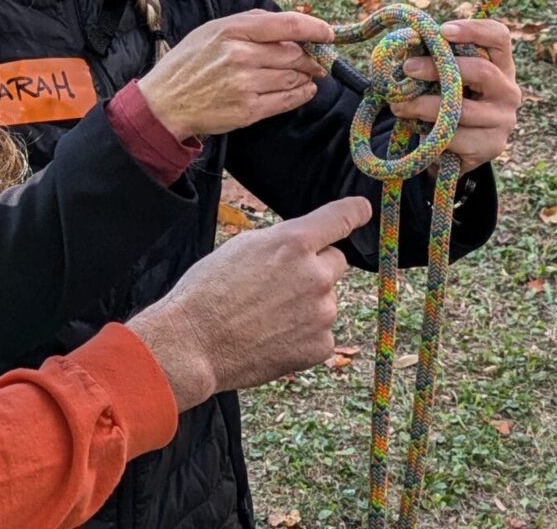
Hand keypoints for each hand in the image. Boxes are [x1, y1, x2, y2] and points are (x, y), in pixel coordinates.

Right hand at [128, 197, 371, 409]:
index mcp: (294, 242)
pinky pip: (320, 333)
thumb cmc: (207, 292)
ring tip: (265, 318)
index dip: (354, 212)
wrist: (193, 343)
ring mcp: (322, 312)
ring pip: (325, 300)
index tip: (363, 210)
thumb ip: (281, 244)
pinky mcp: (320, 345)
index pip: (340, 218)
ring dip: (306, 305)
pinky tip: (272, 339)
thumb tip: (302, 250)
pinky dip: (302, 336)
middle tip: (277, 286)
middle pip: (335, 262)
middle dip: (314, 269)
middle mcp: (316, 274)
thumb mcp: (242, 248)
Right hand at [134, 10, 332, 140]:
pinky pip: (286, 101)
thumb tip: (287, 25)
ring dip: (306, 76)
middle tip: (316, 60)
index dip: (315, 28)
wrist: (163, 104)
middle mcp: (240, 56)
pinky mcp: (248, 111)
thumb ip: (249, 23)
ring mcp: (245, 85)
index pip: (286, 24)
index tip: (328, 33)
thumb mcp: (210, 30)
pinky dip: (301, 94)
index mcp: (231, 30)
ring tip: (308, 75)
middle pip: (294, 53)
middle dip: (310, 57)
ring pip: (293, 77)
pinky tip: (304, 90)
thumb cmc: (187, 64)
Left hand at [390, 19, 519, 172]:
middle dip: (438, 67)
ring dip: (424, 105)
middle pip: (481, 70)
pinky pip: (457, 137)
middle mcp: (508, 90)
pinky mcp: (492, 146)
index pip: (499, 37)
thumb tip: (406, 46)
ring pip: (464, 109)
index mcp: (500, 65)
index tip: (442, 31)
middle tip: (407, 68)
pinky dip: (431, 131)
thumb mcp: (444, 78)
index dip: (474, 29)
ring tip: (398, 105)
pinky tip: (414, 127)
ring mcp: (503, 120)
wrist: (453, 150)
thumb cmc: (446, 102)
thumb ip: (434, 60)